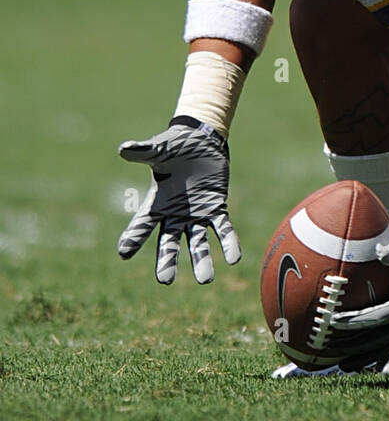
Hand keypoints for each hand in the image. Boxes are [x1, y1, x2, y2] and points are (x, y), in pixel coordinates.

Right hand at [117, 117, 240, 283]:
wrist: (201, 140)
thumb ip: (143, 152)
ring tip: (205, 279)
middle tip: (165, 280)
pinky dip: (228, 242)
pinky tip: (234, 258)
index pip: (142, 224)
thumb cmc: (175, 145)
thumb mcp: (159, 149)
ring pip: (197, 242)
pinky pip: (223, 229)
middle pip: (169, 242)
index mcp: (157, 202)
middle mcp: (175, 214)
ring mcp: (196, 214)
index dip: (133, 237)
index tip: (123, 253)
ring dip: (201, 260)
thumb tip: (123, 149)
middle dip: (167, 260)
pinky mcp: (216, 209)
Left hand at [326, 234, 388, 361]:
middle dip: (352, 344)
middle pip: (376, 338)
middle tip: (327, 346)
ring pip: (383, 347)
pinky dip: (374, 355)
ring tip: (342, 366)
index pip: (376, 317)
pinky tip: (360, 362)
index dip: (354, 320)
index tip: (333, 321)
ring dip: (362, 356)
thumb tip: (379, 250)